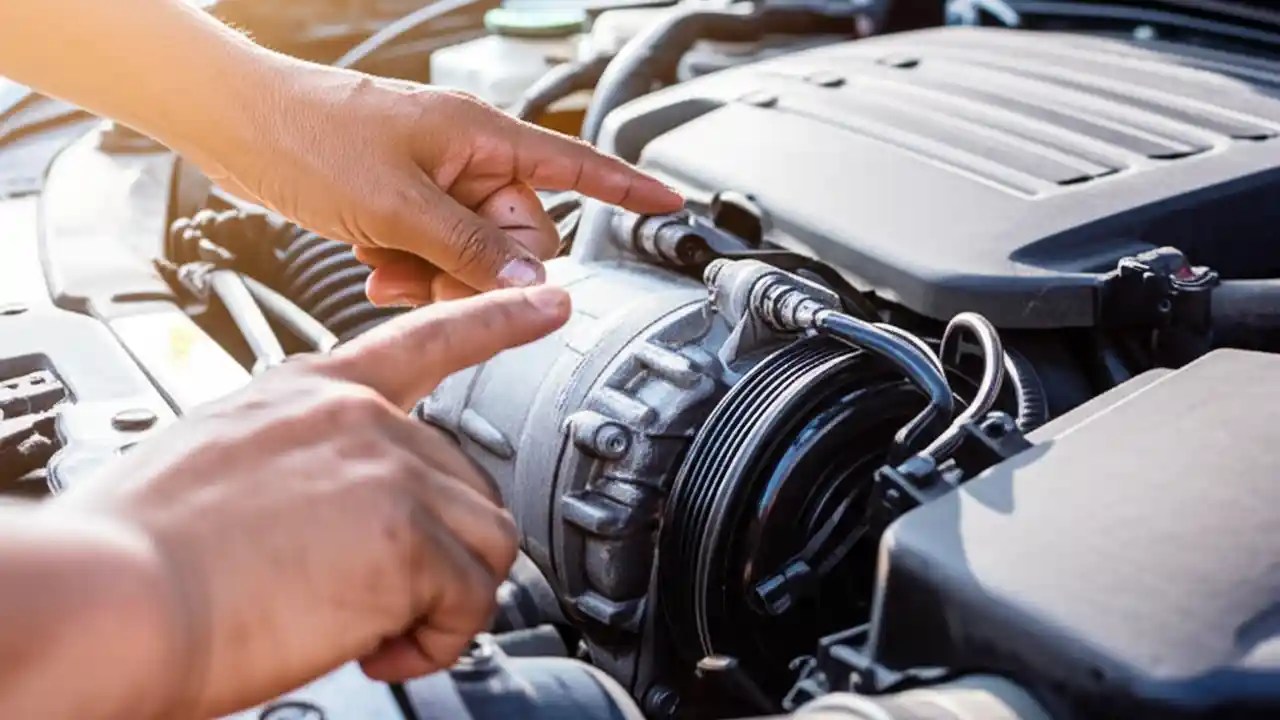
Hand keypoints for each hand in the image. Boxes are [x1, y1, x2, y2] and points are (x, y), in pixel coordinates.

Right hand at [48, 286, 570, 717]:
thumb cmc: (142, 548)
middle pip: (468, 484)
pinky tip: (379, 649)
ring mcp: (391, 471)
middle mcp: (363, 419)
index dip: (496, 319)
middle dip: (437, 553)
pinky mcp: (408, 538)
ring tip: (376, 629)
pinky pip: (473, 601)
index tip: (549, 300)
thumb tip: (337, 517)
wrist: (107, 594)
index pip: (425, 340)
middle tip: (371, 597)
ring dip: (444, 601)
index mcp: (313, 393)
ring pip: (486, 543)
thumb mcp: (223, 464)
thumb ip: (305, 468)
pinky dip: (437, 641)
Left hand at [198, 61, 683, 305]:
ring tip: (389, 264)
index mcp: (483, 137)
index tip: (669, 205)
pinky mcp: (406, 202)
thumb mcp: (398, 204)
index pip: (575, 166)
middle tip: (431, 273)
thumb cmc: (309, 136)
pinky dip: (413, 268)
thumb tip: (529, 279)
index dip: (626, 189)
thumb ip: (470, 248)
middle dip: (482, 267)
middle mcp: (468, 157)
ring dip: (438, 273)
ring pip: (474, 252)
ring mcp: (436, 181)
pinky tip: (378, 262)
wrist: (238, 127)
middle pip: (519, 233)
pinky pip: (437, 252)